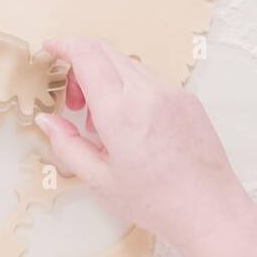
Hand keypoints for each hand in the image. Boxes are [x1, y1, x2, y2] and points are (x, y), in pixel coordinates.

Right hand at [36, 38, 256, 256]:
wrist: (209, 210)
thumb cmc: (155, 201)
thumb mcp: (99, 180)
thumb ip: (66, 144)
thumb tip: (47, 120)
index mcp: (120, 112)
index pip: (86, 55)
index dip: (64, 46)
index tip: (51, 48)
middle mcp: (147, 92)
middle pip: (105, 51)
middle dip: (81, 64)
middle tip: (75, 102)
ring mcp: (171, 92)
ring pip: (128, 65)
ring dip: (107, 79)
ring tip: (105, 124)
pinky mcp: (187, 98)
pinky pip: (150, 79)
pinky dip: (131, 89)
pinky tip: (133, 126)